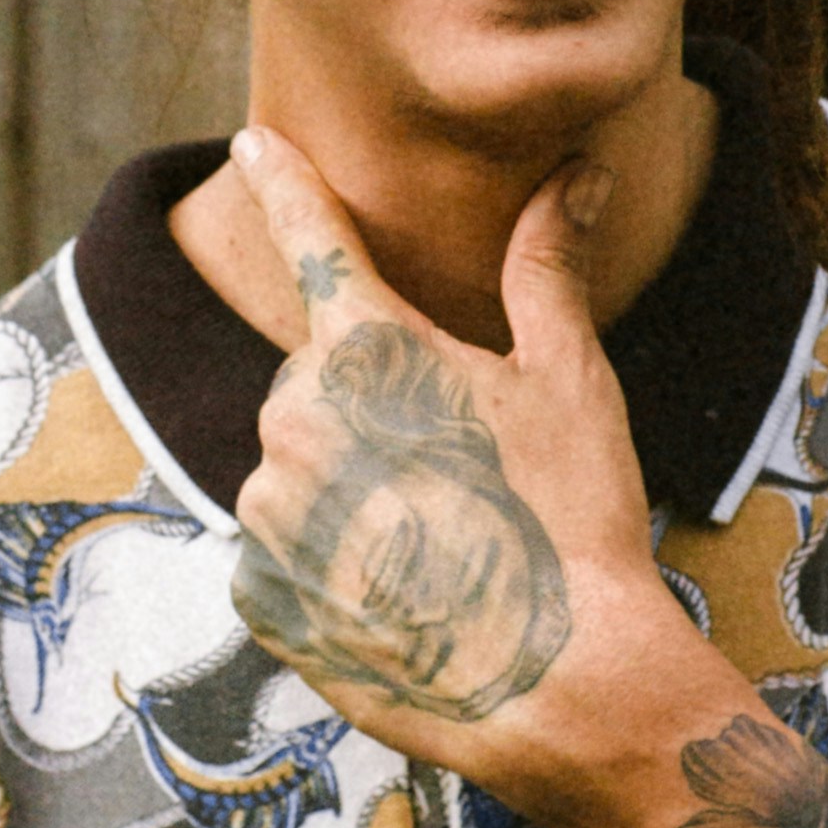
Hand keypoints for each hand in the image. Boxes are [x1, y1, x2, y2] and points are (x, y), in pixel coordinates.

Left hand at [223, 124, 724, 827]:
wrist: (558, 684)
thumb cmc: (572, 518)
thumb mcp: (567, 380)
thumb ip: (548, 266)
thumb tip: (577, 171)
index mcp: (368, 349)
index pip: (312, 237)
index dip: (284, 181)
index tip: (250, 143)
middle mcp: (293, 419)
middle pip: (321, 381)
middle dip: (376, 405)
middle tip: (463, 465)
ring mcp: (267, 513)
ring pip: (297, 468)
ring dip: (351, 487)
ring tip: (439, 541)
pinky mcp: (258, 594)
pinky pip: (283, 551)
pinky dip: (331, 563)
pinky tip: (400, 593)